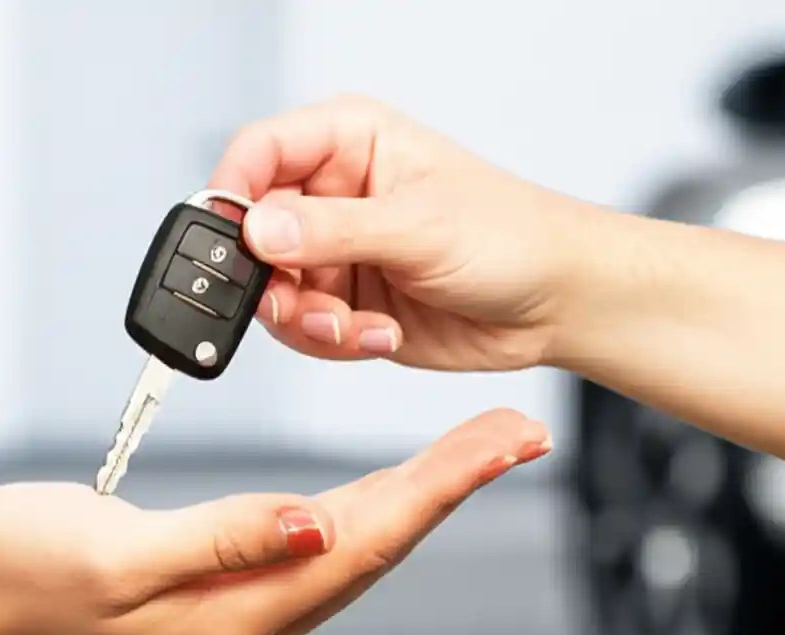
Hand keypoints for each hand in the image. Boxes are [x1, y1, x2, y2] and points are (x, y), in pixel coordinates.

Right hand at [0, 408, 550, 634]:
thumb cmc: (22, 570)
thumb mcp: (118, 552)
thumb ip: (223, 541)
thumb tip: (317, 527)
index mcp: (238, 615)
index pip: (365, 541)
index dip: (440, 487)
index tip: (500, 444)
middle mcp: (255, 618)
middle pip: (378, 542)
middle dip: (451, 484)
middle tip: (515, 434)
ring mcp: (242, 604)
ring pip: (356, 542)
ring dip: (420, 493)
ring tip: (475, 450)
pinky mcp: (224, 580)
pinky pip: (319, 540)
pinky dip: (366, 505)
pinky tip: (390, 485)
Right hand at [209, 95, 611, 371]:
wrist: (555, 302)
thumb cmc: (512, 236)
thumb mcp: (420, 227)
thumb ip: (333, 230)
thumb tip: (258, 230)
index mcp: (349, 143)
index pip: (260, 152)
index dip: (232, 193)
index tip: (230, 241)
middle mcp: (334, 195)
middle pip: (252, 232)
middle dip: (270, 279)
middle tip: (296, 304)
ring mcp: (337, 252)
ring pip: (273, 291)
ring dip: (307, 321)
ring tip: (354, 327)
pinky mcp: (347, 303)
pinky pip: (305, 329)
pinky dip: (334, 341)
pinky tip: (379, 335)